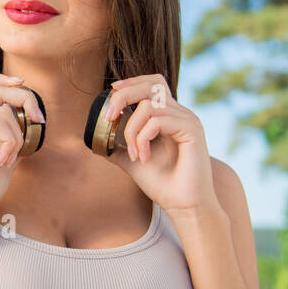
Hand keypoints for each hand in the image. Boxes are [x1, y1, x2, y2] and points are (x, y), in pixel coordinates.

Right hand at [0, 72, 44, 217]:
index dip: (2, 79)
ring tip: (11, 157)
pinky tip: (4, 159)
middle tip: (39, 118)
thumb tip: (29, 120)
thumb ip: (12, 135)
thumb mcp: (6, 155)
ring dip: (17, 135)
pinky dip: (10, 140)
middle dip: (23, 97)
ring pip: (3, 108)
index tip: (23, 83)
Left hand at [101, 75, 218, 212]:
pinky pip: (158, 121)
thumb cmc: (163, 184)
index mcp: (169, 116)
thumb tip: (95, 138)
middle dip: (124, 96)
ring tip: (132, 153)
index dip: (131, 83)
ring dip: (132, 129)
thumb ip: (117, 146)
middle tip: (109, 117)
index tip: (112, 92)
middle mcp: (181, 113)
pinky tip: (143, 157)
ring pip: (149, 105)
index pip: (153, 83)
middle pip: (152, 84)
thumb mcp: (132, 160)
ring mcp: (188, 120)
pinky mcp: (192, 130)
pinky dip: (143, 138)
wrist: (184, 205)